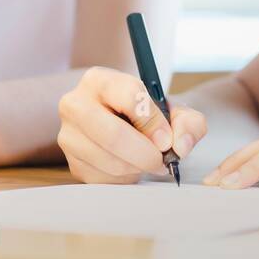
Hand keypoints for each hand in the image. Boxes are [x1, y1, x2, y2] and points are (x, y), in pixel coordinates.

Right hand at [57, 67, 206, 183]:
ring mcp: (69, 136)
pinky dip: (125, 177)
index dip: (153, 121)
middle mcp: (76, 104)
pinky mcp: (73, 162)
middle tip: (161, 160)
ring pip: (109, 160)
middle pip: (112, 134)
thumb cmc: (149, 116)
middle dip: (144, 153)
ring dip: (138, 167)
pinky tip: (132, 166)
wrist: (127, 128)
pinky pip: (103, 178)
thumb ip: (189, 123)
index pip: (129, 96)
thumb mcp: (175, 111)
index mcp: (100, 80)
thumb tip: (181, 146)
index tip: (166, 139)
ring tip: (149, 161)